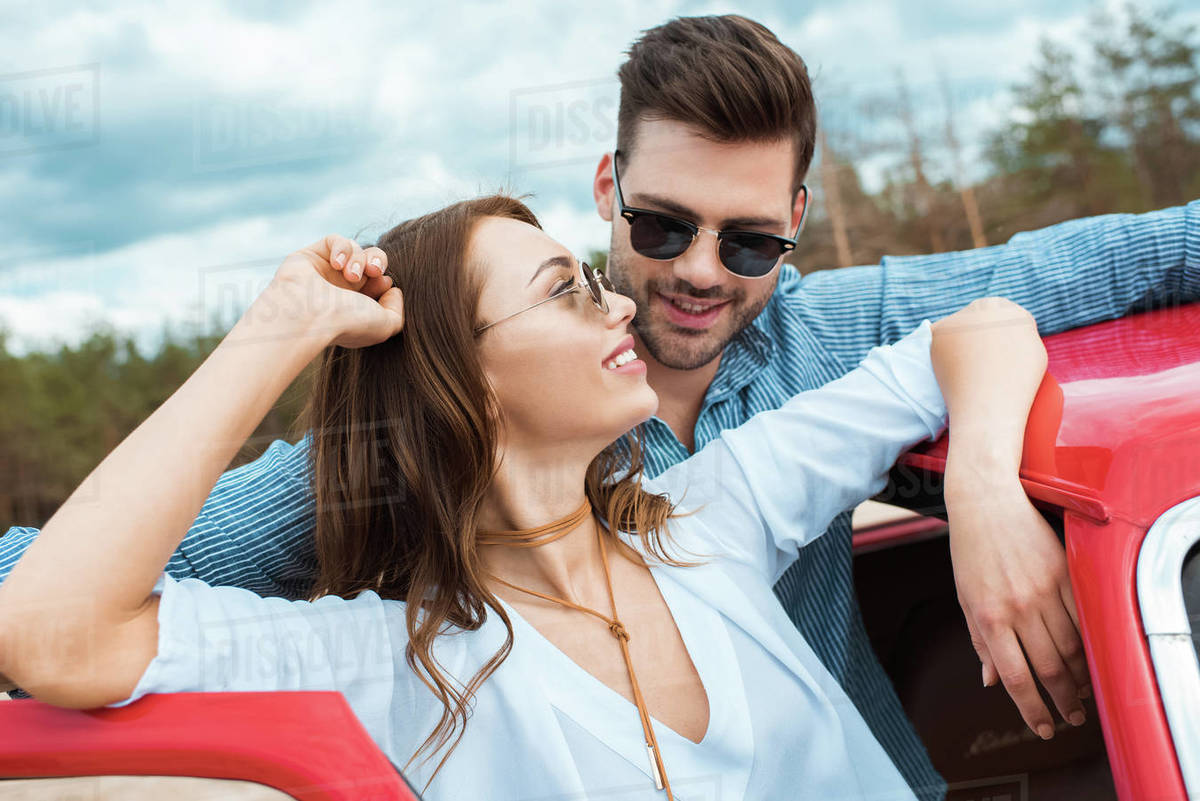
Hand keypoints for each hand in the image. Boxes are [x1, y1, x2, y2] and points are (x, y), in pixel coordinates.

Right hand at [258, 234, 403, 347]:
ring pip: (354, 249)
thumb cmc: (347, 324)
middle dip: (378, 261)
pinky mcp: (310, 257)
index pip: (378, 281)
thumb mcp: (386, 325)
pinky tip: (337, 265)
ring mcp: (325, 272)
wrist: (310, 317)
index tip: (383, 282)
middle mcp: (341, 288)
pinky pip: (334, 240)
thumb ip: (397, 309)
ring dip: (358, 258)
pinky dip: (341, 248)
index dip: (383, 278)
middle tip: (374, 270)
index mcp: (357, 304)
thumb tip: (393, 289)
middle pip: (370, 261)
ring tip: (351, 275)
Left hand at [946, 479, 1089, 738]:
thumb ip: (980, 642)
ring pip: (1073, 647)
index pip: (1015, 677)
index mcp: (989, 616)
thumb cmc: (970, 551)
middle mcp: (1018, 606)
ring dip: (1081, 677)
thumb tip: (991, 682)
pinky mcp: (1065, 572)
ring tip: (1082, 692)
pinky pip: (1085, 617)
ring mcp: (1045, 589)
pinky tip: (1089, 657)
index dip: (1031, 709)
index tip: (1042, 728)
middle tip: (1071, 718)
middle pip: (1050, 669)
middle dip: (1064, 702)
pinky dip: (1090, 643)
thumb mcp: (966, 598)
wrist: (986, 501)